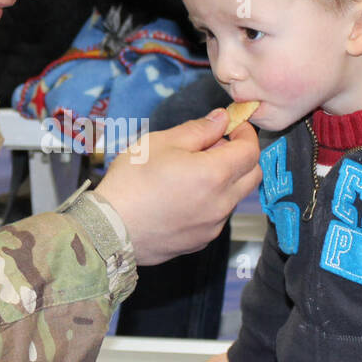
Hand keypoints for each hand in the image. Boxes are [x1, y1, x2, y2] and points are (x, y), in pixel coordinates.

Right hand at [95, 109, 261, 265]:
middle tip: (215, 146)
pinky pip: (218, 216)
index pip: (251, 150)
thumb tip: (221, 119)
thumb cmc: (131, 182)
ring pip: (235, 196)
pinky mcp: (201, 241)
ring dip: (226, 180)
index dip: (246, 133)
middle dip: (243, 156)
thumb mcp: (161, 143)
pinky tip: (184, 196)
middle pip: (252, 176)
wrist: (109, 230)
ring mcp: (213, 226)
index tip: (233, 125)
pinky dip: (212, 201)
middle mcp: (222, 203)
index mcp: (215, 174)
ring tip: (192, 172)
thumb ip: (198, 130)